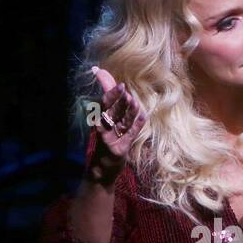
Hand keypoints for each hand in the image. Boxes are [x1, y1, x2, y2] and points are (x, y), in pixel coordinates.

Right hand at [87, 66, 145, 181]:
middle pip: (110, 112)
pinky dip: (136, 127)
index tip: (118, 84)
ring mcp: (110, 140)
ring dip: (128, 113)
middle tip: (124, 91)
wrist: (102, 170)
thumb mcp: (107, 119)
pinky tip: (143, 117)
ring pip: (120, 124)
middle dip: (117, 102)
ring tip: (135, 102)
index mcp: (100, 119)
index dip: (110, 93)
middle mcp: (103, 128)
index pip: (103, 103)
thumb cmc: (107, 140)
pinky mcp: (118, 150)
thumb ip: (109, 97)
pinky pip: (128, 137)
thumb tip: (102, 72)